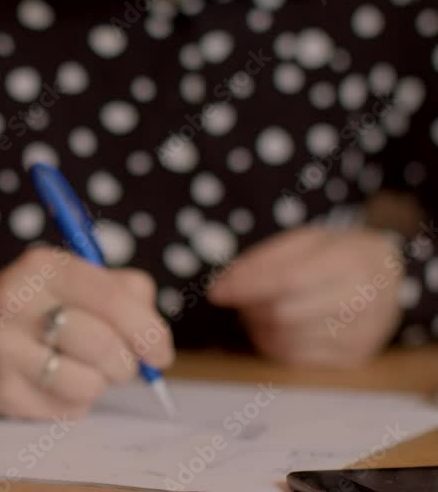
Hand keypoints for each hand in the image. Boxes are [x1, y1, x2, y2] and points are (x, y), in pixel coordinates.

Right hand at [0, 247, 173, 419]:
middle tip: (121, 365)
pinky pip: (65, 409)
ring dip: (100, 385)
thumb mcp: (76, 281)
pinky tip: (56, 383)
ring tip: (85, 371)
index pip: (112, 299)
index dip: (148, 331)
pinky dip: (75, 402)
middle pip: (104, 346)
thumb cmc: (38, 307)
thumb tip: (157, 343)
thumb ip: (126, 294)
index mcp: (43, 266)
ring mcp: (2, 347)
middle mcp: (16, 302)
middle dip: (127, 364)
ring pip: (88, 383)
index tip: (160, 353)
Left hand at [209, 226, 403, 367]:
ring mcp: (363, 334)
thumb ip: (259, 261)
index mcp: (352, 260)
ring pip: (285, 339)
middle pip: (283, 314)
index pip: (287, 281)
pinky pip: (294, 358)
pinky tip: (278, 326)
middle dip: (251, 308)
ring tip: (264, 309)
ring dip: (259, 326)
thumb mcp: (301, 241)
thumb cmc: (334, 253)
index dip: (246, 288)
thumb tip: (219, 289)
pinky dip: (273, 342)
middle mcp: (364, 300)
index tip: (215, 293)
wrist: (384, 276)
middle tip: (245, 298)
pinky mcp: (355, 358)